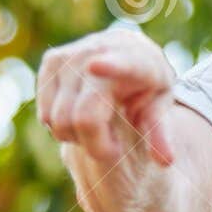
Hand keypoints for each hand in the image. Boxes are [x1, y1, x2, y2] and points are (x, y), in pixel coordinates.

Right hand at [37, 30, 177, 167]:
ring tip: (98, 126)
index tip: (95, 66)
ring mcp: (73, 54)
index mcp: (139, 60)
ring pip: (60, 119)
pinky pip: (46, 114)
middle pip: (84, 117)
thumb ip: (160, 134)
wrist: (126, 49)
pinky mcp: (51, 60)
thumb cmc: (147, 85)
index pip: (125, 66)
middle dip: (97, 145)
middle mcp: (102, 50)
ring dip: (77, 137)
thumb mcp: (159, 107)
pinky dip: (60, 126)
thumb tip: (166, 161)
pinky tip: (78, 115)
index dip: (111, 66)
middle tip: (113, 146)